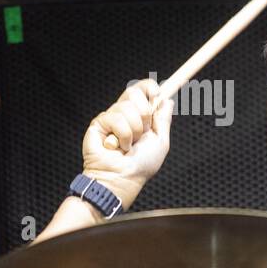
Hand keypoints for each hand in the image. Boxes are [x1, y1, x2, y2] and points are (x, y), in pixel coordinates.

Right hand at [81, 79, 173, 207]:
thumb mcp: (160, 142)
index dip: (149, 87)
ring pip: (127, 107)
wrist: (123, 179)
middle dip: (144, 113)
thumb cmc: (141, 166)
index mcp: (139, 116)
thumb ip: (163, 120)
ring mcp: (111, 118)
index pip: (142, 90)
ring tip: (128, 146)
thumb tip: (168, 101)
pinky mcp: (98, 124)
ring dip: (134, 130)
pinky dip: (123, 136)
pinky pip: (115, 118)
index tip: (157, 94)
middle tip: (143, 132)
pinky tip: (117, 147)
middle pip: (133, 91)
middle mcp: (124, 114)